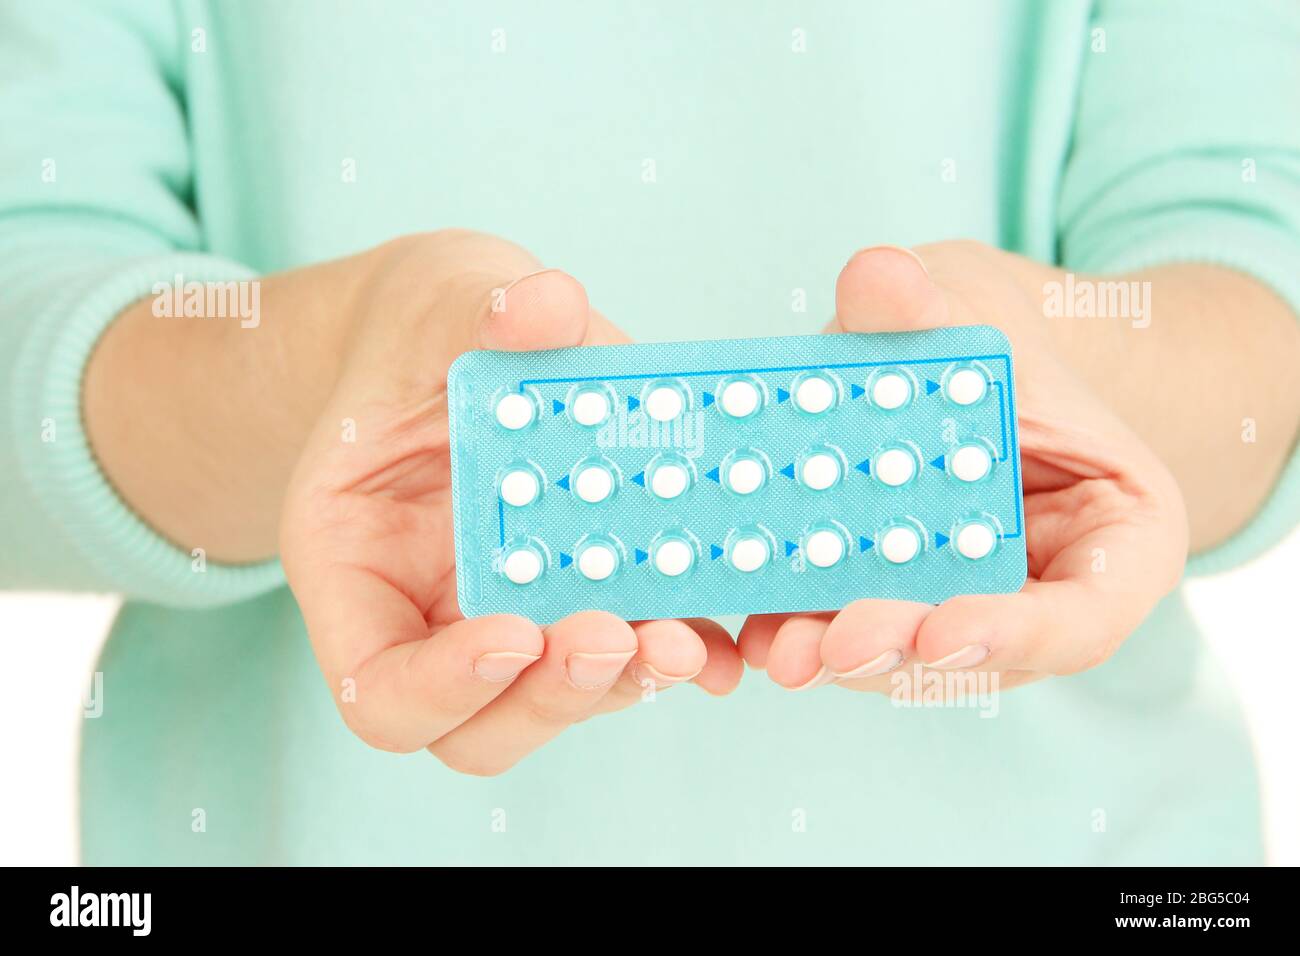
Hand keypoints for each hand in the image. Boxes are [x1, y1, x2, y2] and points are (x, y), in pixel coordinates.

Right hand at [280, 231, 741, 774]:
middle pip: (477, 727)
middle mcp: (428, 614)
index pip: (381, 688)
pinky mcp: (578, 592)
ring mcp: (506, 614)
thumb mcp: (441, 299)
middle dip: (551, 697)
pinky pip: (624, 649)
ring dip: (623, 682)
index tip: (516, 632)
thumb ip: (481, 309)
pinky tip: (722, 637)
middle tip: (616, 636)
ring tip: (685, 639)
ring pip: (559, 700)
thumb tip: (548, 306)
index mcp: (354, 565)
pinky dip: (674, 650)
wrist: (462, 329)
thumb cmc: (426, 324)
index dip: (444, 687)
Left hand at [738, 242, 1187, 693]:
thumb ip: (932, 306)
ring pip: (905, 652)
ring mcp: (965, 604)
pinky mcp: (890, 598)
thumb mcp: (976, 308)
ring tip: (781, 649)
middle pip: (981, 650)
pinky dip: (803, 623)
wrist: (956, 355)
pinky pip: (850, 621)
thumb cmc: (997, 338)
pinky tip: (753, 626)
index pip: (1085, 615)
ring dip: (839, 654)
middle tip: (835, 645)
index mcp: (1117, 537)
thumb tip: (877, 276)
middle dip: (902, 649)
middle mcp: (1044, 591)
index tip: (941, 630)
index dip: (1014, 634)